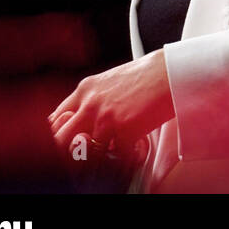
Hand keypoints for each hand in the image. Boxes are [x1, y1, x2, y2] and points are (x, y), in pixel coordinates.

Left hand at [48, 51, 175, 160]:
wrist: (173, 70)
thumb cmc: (148, 75)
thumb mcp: (110, 81)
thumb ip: (93, 99)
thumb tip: (84, 121)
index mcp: (85, 90)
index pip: (54, 120)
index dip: (58, 135)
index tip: (66, 144)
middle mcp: (91, 103)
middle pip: (60, 139)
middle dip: (69, 151)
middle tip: (82, 156)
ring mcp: (106, 117)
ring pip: (85, 152)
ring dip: (98, 157)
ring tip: (109, 156)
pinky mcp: (126, 129)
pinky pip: (116, 156)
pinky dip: (124, 158)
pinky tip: (132, 150)